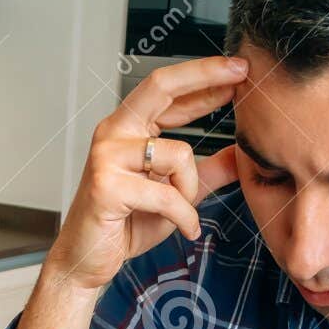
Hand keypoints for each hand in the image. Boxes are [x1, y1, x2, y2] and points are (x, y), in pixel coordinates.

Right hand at [44, 56, 246, 293]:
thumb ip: (206, 171)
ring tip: (183, 212)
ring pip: (178, 153)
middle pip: (161, 86)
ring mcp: (107, 156)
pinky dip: (185, 216)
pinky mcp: (107, 185)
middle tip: (241, 73)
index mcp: (127, 129)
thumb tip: (241, 152)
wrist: (86, 260)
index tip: (238, 69)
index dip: (204, 76)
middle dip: (206, 75)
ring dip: (191, 189)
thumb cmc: (125, 225)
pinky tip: (187, 229)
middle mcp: (113, 133)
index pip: (167, 90)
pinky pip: (167, 195)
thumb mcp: (176, 194)